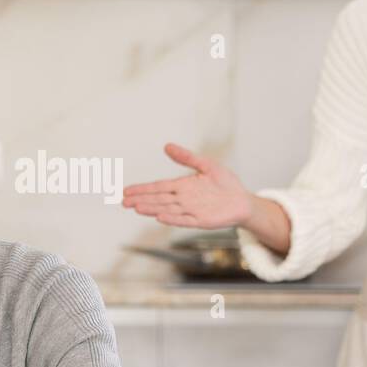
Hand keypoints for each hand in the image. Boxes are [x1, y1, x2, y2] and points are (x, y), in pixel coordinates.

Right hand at [121, 142, 252, 228]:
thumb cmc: (226, 184)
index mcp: (182, 186)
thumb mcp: (206, 165)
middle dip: (141, 200)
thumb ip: (186, 157)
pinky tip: (160, 217)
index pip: (158, 187)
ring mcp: (191, 210)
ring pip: (167, 209)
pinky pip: (184, 220)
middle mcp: (183, 199)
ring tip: (136, 207)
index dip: (142, 189)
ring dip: (152, 209)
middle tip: (123, 201)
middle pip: (158, 199)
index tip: (125, 191)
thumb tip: (167, 146)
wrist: (243, 200)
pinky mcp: (201, 220)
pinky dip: (172, 219)